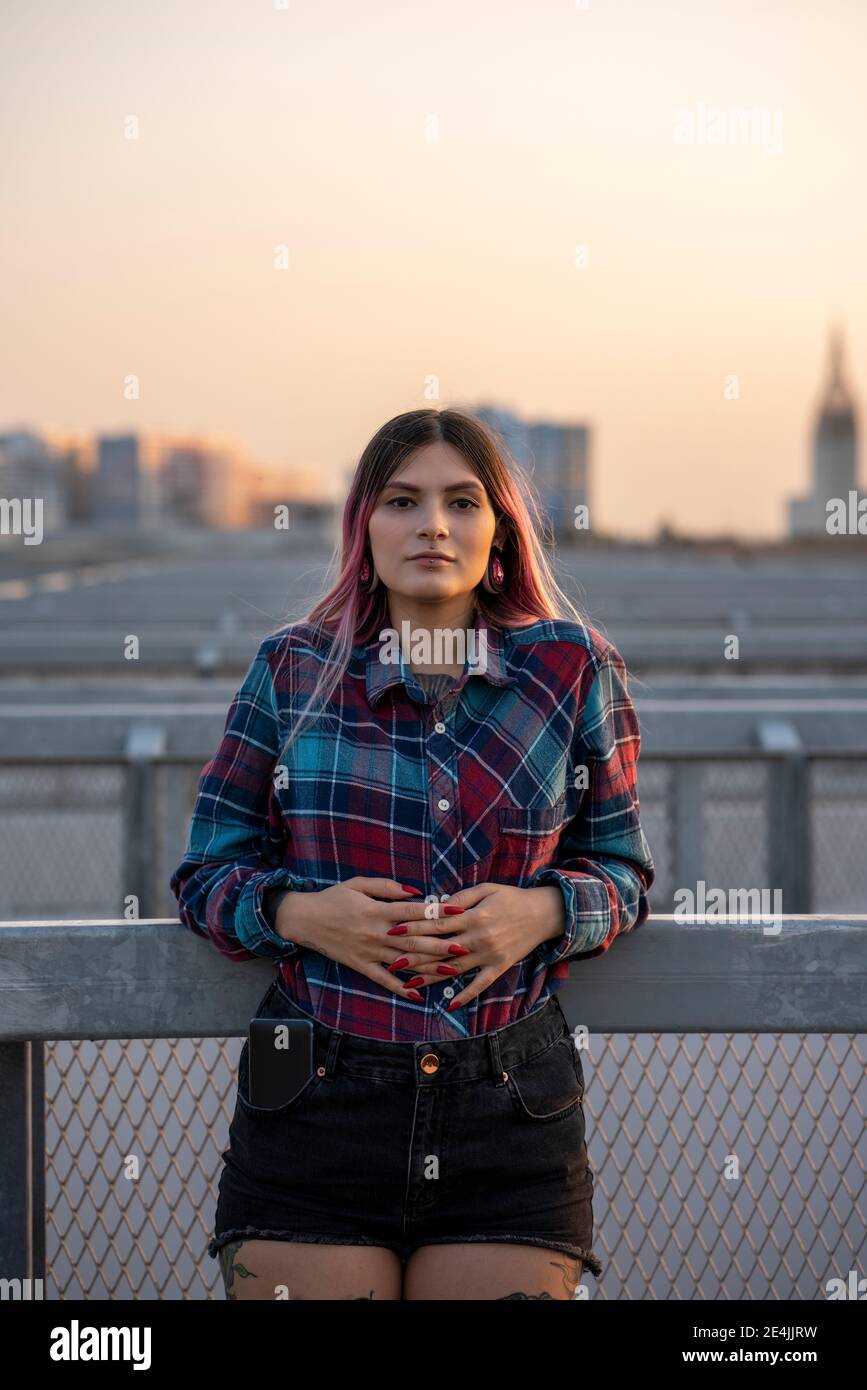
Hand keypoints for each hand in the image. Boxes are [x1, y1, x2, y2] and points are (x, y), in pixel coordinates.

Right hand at [275, 876, 464, 1002]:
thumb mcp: (358, 884)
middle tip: (465, 946)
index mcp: (377, 911)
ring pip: (403, 962)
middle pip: (414, 940)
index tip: (459, 911)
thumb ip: (387, 887)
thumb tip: (415, 891)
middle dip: (441, 944)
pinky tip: (417, 994)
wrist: (305, 919)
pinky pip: (383, 979)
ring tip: (452, 970)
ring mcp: (369, 952)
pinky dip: (400, 987)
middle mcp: (376, 933)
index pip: (413, 912)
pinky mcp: (361, 965)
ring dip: (428, 966)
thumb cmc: (334, 898)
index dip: (437, 911)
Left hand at [381, 882, 565, 1009]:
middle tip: (392, 962)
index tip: (394, 931)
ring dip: (431, 977)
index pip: (437, 924)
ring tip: (409, 984)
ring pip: (454, 969)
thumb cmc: (512, 898)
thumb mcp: (486, 889)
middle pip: (441, 949)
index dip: (414, 928)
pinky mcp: (499, 966)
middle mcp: (479, 938)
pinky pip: (480, 984)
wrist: (544, 914)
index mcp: (474, 917)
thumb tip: (438, 906)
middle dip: (415, 956)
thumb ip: (461, 899)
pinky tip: (450, 1004)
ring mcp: (489, 955)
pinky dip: (466, 995)